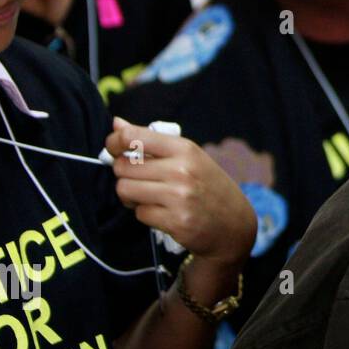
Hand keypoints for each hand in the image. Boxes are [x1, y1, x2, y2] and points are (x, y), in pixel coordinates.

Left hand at [106, 117, 254, 265]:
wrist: (234, 223)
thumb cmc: (207, 186)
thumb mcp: (188, 157)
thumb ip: (152, 141)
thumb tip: (116, 124)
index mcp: (185, 149)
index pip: (134, 137)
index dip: (114, 142)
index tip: (114, 148)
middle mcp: (182, 170)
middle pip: (123, 167)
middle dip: (124, 174)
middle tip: (139, 179)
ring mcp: (179, 197)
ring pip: (125, 190)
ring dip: (131, 195)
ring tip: (148, 196)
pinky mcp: (176, 222)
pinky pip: (139, 213)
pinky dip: (145, 213)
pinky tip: (163, 212)